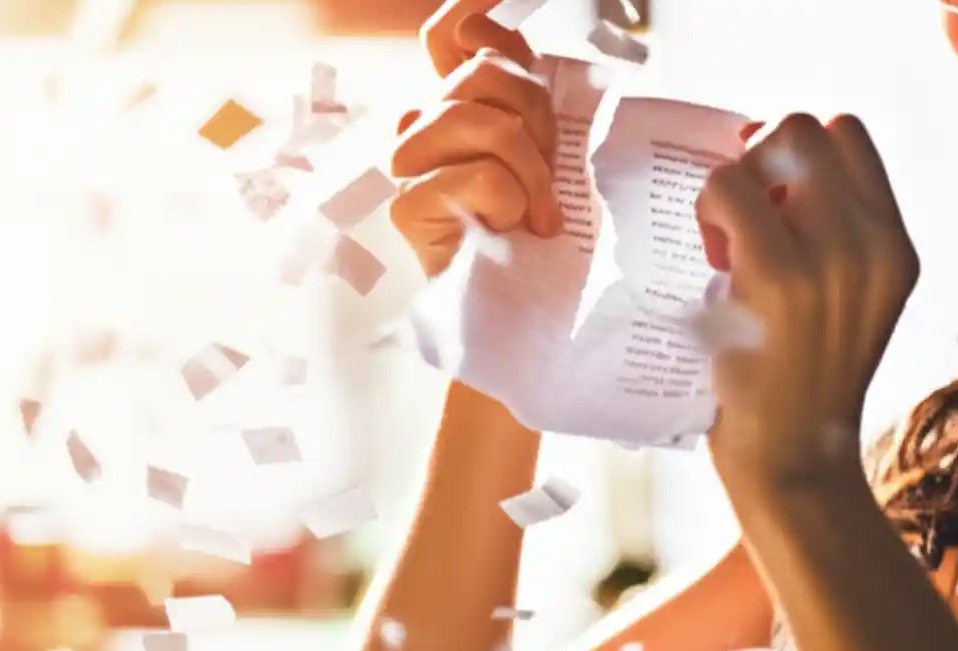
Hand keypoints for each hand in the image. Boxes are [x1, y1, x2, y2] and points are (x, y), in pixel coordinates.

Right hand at [390, 9, 559, 276]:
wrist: (518, 314)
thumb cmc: (534, 237)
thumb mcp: (544, 156)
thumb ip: (523, 101)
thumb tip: (489, 33)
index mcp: (455, 107)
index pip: (447, 37)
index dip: (469, 9)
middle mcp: (423, 126)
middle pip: (484, 74)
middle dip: (537, 122)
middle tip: (549, 178)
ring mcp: (409, 165)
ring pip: (482, 122)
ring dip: (529, 170)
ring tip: (536, 215)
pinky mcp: (407, 207)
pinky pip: (479, 177)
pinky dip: (510, 206)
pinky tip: (505, 232)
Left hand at [697, 114, 918, 496]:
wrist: (795, 463)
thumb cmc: (801, 382)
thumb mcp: (848, 302)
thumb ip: (829, 236)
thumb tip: (761, 164)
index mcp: (897, 246)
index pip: (850, 136)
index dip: (798, 153)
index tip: (770, 200)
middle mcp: (876, 244)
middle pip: (809, 128)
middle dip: (761, 160)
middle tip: (744, 224)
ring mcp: (833, 258)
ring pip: (771, 146)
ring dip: (732, 188)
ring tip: (726, 250)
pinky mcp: (778, 277)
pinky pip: (727, 190)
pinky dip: (707, 214)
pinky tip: (713, 269)